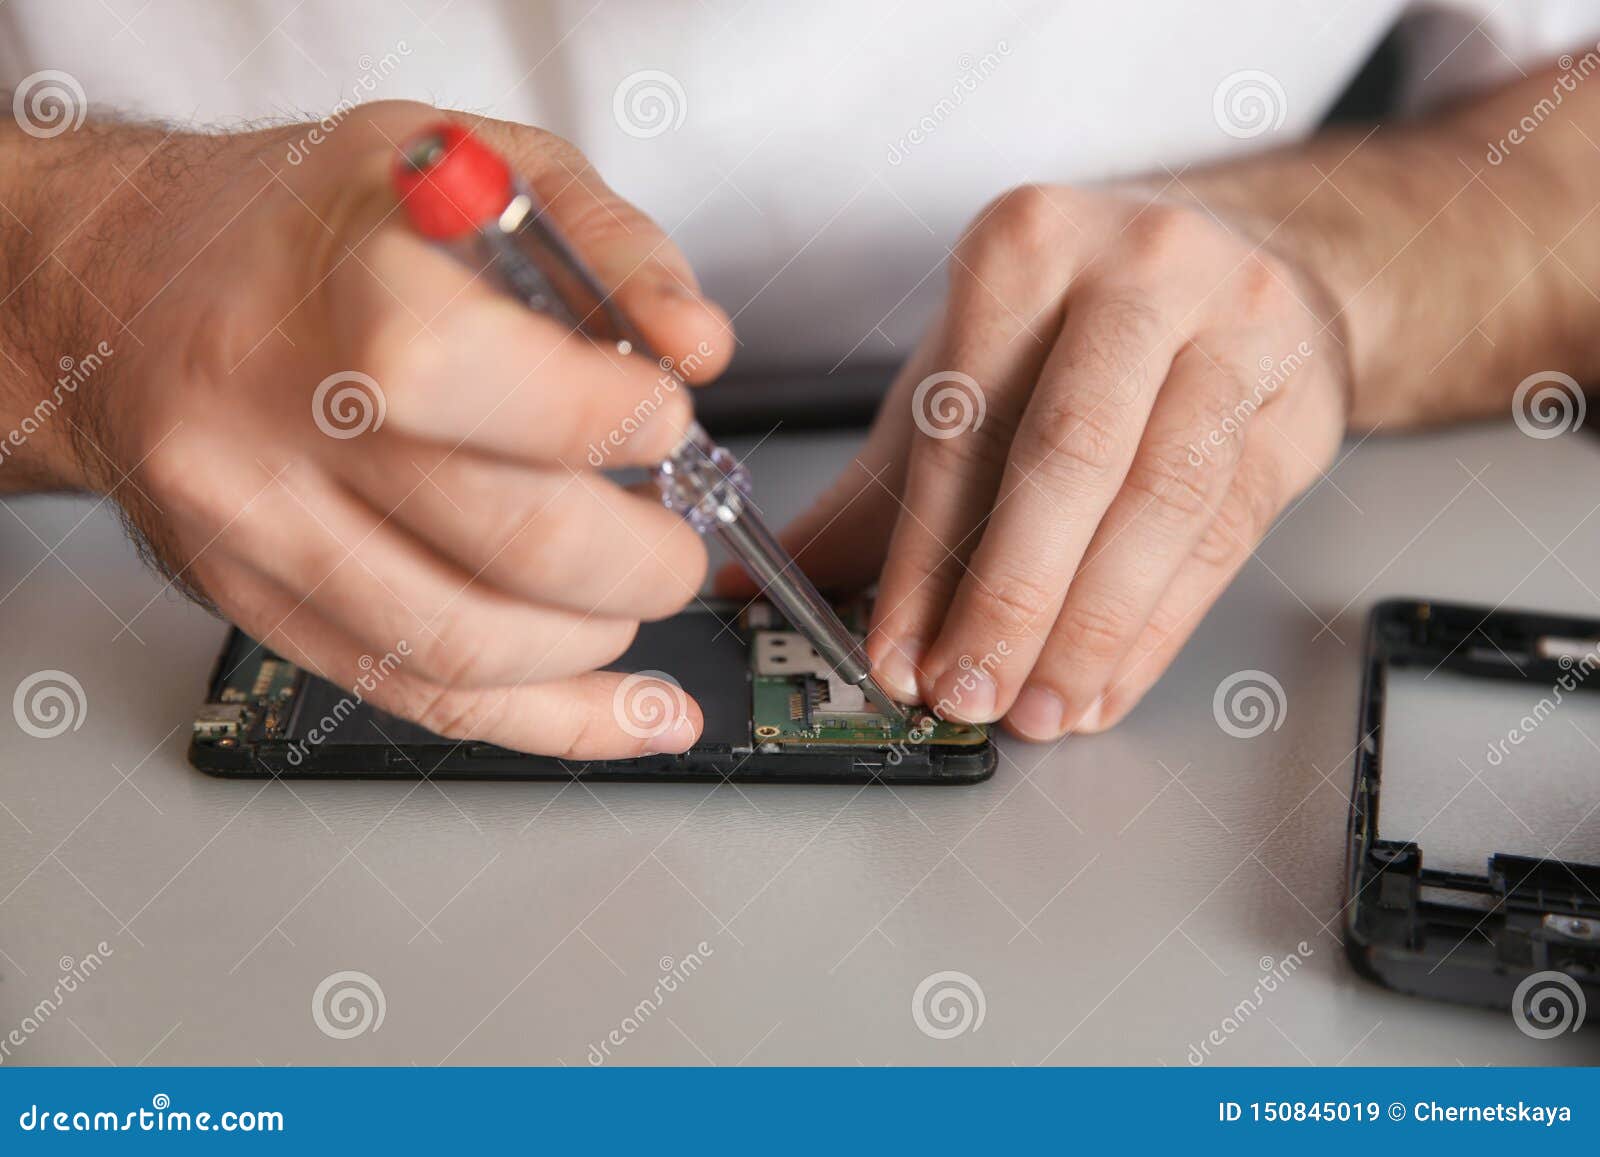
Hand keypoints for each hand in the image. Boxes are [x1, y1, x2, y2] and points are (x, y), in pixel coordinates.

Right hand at [10, 101, 730, 756]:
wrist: (131, 295)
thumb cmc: (310, 230)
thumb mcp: (470, 170)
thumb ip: (606, 244)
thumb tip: (694, 345)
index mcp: (337, 285)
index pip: (473, 374)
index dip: (606, 414)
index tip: (665, 417)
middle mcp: (275, 418)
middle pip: (508, 541)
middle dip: (645, 559)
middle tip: (675, 536)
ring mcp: (256, 531)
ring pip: (470, 646)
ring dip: (601, 638)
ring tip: (633, 588)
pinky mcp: (261, 608)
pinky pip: (422, 696)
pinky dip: (554, 719)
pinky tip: (633, 711)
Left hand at [720, 184, 1347, 739]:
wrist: (1250, 266)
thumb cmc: (1079, 326)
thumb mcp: (970, 372)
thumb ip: (876, 486)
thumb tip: (755, 583)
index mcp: (1028, 241)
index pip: (964, 421)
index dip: (922, 556)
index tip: (894, 655)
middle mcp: (1142, 267)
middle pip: (1067, 455)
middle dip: (1008, 597)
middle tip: (966, 693)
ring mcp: (1237, 331)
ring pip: (1161, 502)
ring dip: (1088, 629)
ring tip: (1033, 708)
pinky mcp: (1300, 407)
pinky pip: (1222, 538)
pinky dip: (1153, 629)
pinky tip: (1101, 685)